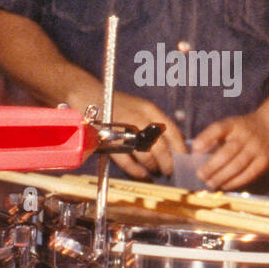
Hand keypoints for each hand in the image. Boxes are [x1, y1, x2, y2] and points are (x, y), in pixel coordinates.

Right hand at [66, 84, 185, 177]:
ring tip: (156, 171)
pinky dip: (136, 170)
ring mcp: (122, 130)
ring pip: (144, 155)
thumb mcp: (142, 107)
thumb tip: (177, 142)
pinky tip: (142, 174)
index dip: (180, 149)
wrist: (84, 93)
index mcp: (149, 110)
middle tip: (171, 171)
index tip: (184, 160)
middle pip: (160, 147)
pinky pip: (126, 160)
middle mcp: (137, 119)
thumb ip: (157, 123)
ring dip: (153, 166)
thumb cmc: (117, 103)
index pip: (172, 132)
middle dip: (168, 163)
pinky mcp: (107, 140)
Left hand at [192, 109, 268, 190]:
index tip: (195, 148)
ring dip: (221, 177)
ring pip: (237, 166)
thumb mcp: (229, 126)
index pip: (218, 129)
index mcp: (234, 125)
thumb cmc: (243, 129)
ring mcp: (257, 149)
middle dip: (211, 167)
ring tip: (210, 183)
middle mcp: (246, 136)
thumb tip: (197, 154)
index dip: (206, 138)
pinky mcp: (265, 161)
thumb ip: (213, 136)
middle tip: (200, 175)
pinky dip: (235, 182)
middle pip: (226, 153)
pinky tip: (225, 185)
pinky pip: (249, 174)